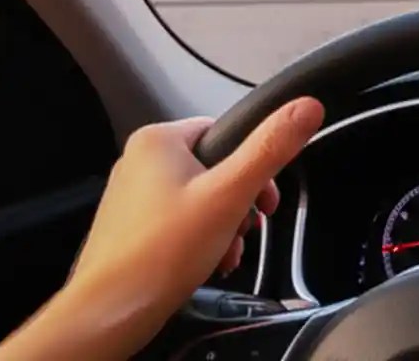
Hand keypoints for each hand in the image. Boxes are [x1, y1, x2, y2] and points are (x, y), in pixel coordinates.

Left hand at [0, 97, 324, 360]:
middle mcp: (139, 161)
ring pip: (199, 199)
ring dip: (224, 226)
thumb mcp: (230, 193)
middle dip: (239, 204)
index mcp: (158, 140)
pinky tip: (208, 263)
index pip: (224, 133)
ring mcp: (131, 196)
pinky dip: (200, 240)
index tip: (266, 201)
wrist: (110, 311)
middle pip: (214, 169)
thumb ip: (270, 149)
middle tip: (246, 231)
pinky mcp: (129, 227)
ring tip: (225, 254)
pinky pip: (179, 222)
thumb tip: (308, 106)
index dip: (255, 165)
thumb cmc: (167, 248)